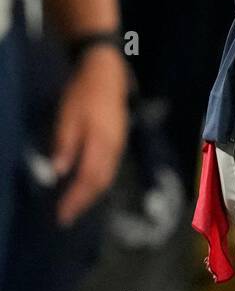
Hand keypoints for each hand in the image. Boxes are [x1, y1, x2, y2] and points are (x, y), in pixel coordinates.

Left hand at [52, 44, 129, 225]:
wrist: (107, 72)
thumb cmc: (83, 93)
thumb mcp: (68, 115)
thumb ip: (65, 143)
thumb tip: (59, 172)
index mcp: (101, 142)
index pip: (88, 178)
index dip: (75, 199)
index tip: (62, 215)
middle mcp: (114, 148)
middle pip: (101, 182)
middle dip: (84, 202)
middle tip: (67, 217)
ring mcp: (119, 144)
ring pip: (108, 177)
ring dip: (92, 194)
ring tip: (76, 205)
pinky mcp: (119, 140)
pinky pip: (110, 168)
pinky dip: (98, 182)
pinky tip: (88, 184)